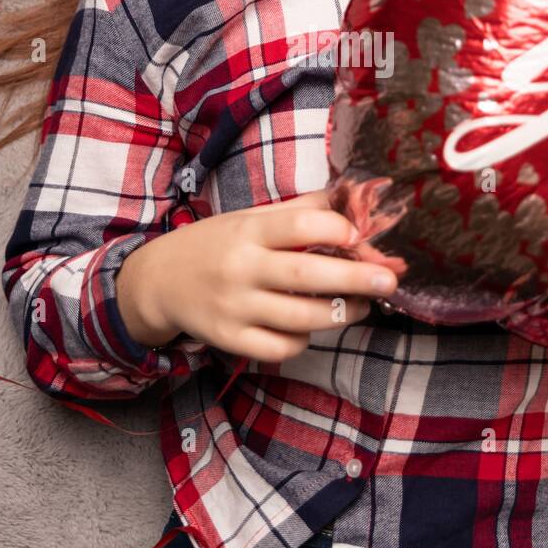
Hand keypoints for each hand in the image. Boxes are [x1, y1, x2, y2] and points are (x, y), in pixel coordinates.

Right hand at [116, 189, 397, 361]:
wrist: (158, 281)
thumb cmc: (217, 244)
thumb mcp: (249, 217)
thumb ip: (300, 211)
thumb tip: (357, 200)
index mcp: (247, 230)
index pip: (298, 225)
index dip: (334, 229)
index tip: (358, 236)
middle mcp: (241, 268)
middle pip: (307, 276)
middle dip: (355, 279)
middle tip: (389, 281)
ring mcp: (234, 308)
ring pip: (302, 318)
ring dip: (342, 314)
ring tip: (364, 306)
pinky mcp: (230, 340)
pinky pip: (282, 348)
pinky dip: (305, 340)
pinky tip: (311, 328)